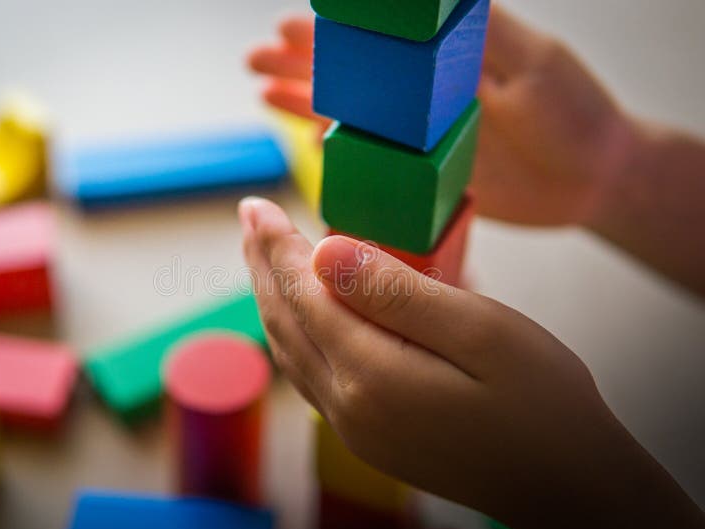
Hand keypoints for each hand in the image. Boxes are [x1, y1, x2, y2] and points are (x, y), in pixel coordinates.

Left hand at [238, 196, 704, 528]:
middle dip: (263, 265)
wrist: (566, 485)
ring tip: (264, 257)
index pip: (304, 293)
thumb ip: (397, 292)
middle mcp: (350, 407)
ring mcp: (355, 428)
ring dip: (273, 298)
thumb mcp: (481, 330)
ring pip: (291, 350)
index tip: (256, 206)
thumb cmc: (541, 403)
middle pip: (286, 321)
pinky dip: (294, 333)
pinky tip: (299, 315)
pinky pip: (310, 375)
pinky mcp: (369, 437)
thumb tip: (324, 253)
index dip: (277, 245)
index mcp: (373, 374)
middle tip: (250, 219)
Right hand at [246, 7, 636, 227]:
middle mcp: (424, 97)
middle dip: (302, 65)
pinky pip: (368, 162)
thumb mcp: (533, 63)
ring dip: (304, 103)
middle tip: (258, 59)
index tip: (292, 25)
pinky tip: (304, 139)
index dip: (335, 35)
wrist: (593, 180)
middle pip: (353, 77)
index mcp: (446, 61)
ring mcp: (420, 138)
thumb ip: (483, 31)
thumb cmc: (574, 116)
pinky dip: (334, 149)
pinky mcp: (422, 176)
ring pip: (351, 117)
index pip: (378, 43)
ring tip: (262, 91)